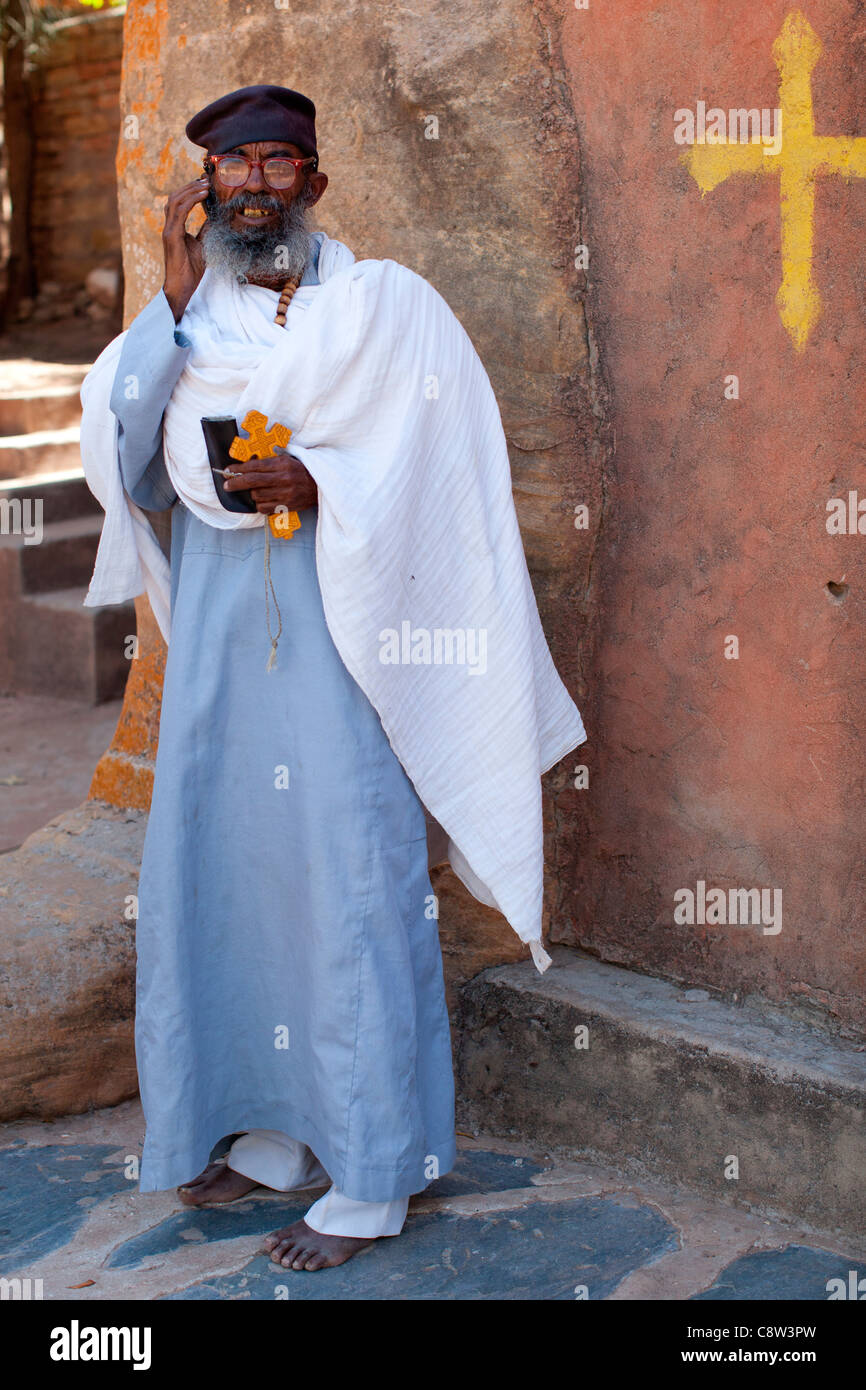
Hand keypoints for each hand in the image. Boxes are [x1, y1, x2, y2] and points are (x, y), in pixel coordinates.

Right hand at [162, 177, 208, 322]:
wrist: (183, 287)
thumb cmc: (192, 270)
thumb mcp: (203, 245)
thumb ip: (207, 230)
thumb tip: (218, 217)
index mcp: (175, 228)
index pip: (180, 203)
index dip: (191, 191)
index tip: (205, 184)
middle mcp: (169, 226)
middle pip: (176, 197)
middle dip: (191, 186)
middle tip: (206, 179)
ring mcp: (168, 230)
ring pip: (175, 201)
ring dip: (191, 190)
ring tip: (205, 185)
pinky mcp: (171, 236)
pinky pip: (179, 212)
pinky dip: (190, 201)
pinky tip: (202, 195)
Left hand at [224, 453, 317, 512]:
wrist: (320, 485)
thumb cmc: (300, 471)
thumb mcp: (286, 460)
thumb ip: (268, 462)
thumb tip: (245, 466)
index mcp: (282, 464)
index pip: (255, 466)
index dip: (238, 469)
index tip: (228, 470)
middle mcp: (283, 479)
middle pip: (252, 482)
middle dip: (236, 483)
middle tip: (227, 485)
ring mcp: (285, 494)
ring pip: (257, 496)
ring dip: (252, 494)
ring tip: (255, 491)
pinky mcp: (286, 506)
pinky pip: (264, 508)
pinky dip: (260, 504)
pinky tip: (263, 500)